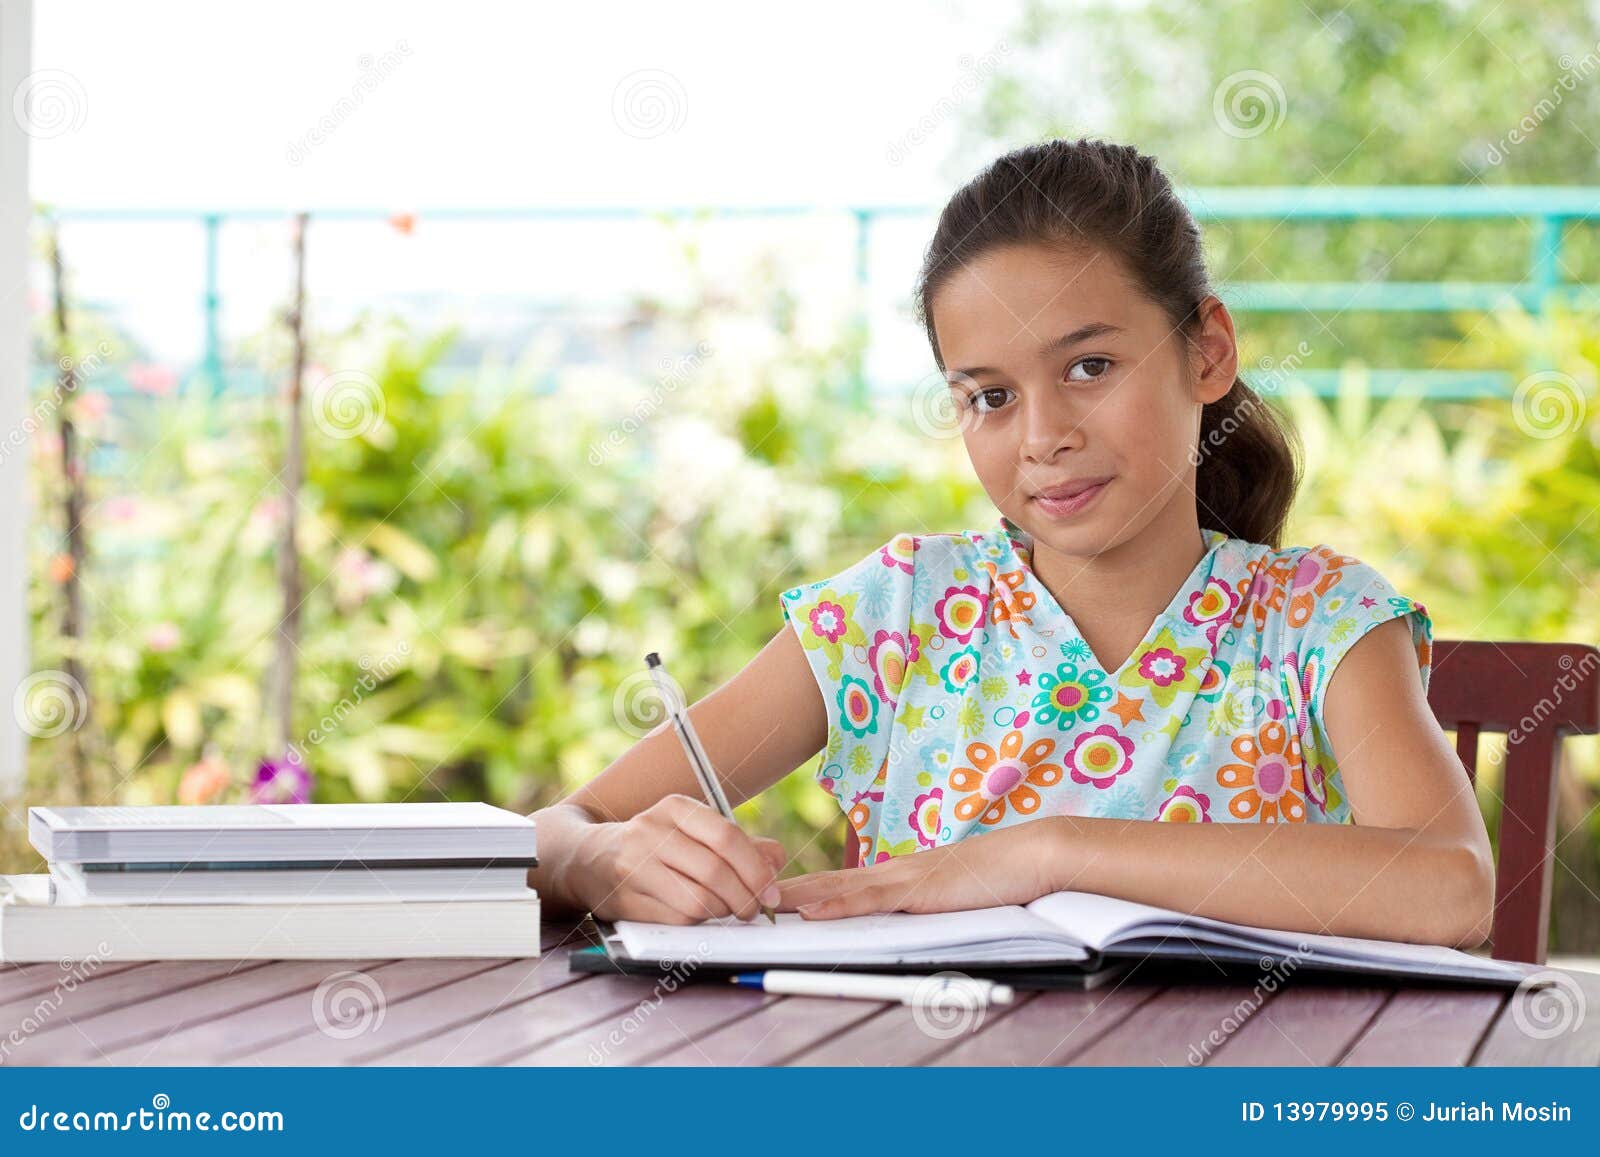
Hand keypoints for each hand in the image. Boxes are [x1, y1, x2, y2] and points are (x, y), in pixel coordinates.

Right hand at [568, 794, 786, 923]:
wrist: (589, 858)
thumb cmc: (654, 845)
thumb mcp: (692, 832)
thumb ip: (737, 843)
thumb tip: (776, 859)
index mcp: (674, 808)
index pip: (727, 837)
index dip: (756, 869)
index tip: (771, 890)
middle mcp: (651, 831)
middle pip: (715, 871)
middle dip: (745, 897)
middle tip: (755, 909)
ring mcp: (634, 865)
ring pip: (698, 900)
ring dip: (723, 912)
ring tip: (728, 911)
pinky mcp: (625, 899)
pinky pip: (677, 919)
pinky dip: (698, 923)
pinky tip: (699, 915)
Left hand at [775, 823, 1059, 918]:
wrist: (1034, 857)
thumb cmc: (1000, 879)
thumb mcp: (951, 898)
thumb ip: (923, 908)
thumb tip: (900, 924)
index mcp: (899, 875)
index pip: (841, 882)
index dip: (805, 890)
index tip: (770, 897)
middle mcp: (894, 871)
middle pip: (828, 880)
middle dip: (786, 891)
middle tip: (743, 896)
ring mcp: (905, 877)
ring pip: (839, 887)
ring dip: (797, 897)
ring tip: (758, 904)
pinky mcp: (920, 889)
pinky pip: (871, 899)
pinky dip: (838, 904)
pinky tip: (811, 912)